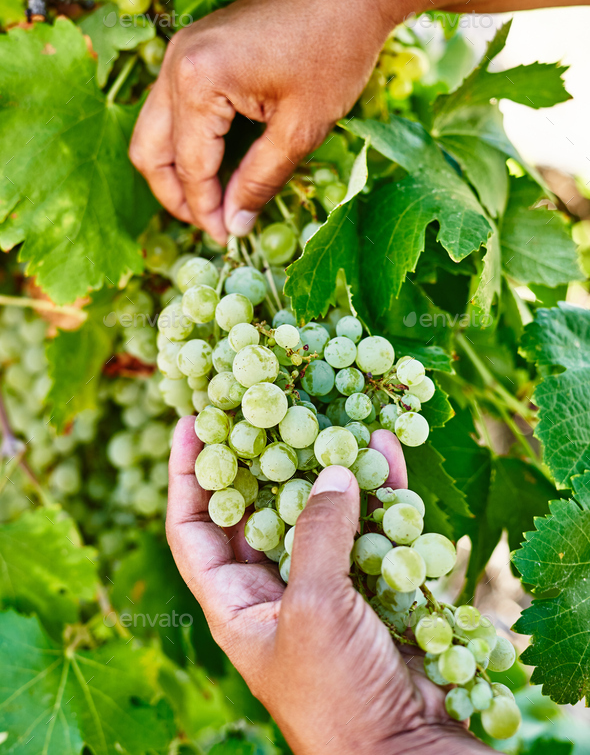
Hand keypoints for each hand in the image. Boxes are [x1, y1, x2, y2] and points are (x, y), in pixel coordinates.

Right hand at [129, 0, 588, 245]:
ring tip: (217, 199)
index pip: (190, 166)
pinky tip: (223, 162)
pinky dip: (190, 140)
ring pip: (155, 129)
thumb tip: (234, 224)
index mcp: (198, 81)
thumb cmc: (336, 50)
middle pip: (150, 150)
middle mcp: (176, 63)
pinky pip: (174, 107)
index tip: (227, 240)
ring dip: (179, 169)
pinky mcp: (196, 48)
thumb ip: (260, 180)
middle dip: (177, 195)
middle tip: (216, 223)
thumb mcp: (302, 128)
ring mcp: (181, 51)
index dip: (206, 211)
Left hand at [166, 417, 487, 754]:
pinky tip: (386, 446)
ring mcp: (329, 584)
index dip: (186, 474)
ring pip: (321, 508)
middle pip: (259, 507)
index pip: (193, 527)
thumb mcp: (312, 610)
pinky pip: (374, 523)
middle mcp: (276, 588)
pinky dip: (382, 486)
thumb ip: (318, 535)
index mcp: (236, 603)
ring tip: (328, 411)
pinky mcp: (378, 584)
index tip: (188, 421)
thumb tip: (336, 471)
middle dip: (263, 454)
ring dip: (327, 463)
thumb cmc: (337, 694)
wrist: (407, 753)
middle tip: (266, 400)